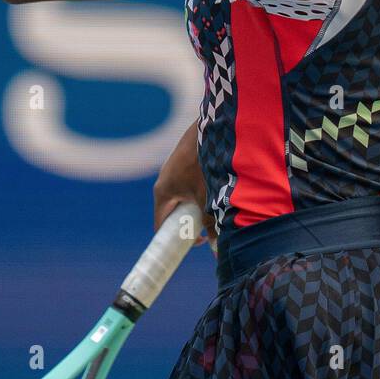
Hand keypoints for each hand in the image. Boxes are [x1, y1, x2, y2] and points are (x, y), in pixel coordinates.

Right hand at [153, 124, 216, 247]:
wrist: (212, 128)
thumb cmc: (206, 165)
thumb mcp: (208, 198)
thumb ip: (212, 224)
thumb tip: (219, 250)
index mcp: (163, 192)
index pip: (160, 225)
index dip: (172, 240)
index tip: (190, 246)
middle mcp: (164, 180)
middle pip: (171, 211)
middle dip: (187, 224)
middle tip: (207, 232)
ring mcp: (173, 168)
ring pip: (182, 196)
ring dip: (195, 207)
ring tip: (214, 210)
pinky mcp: (185, 160)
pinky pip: (188, 183)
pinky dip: (199, 191)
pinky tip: (217, 189)